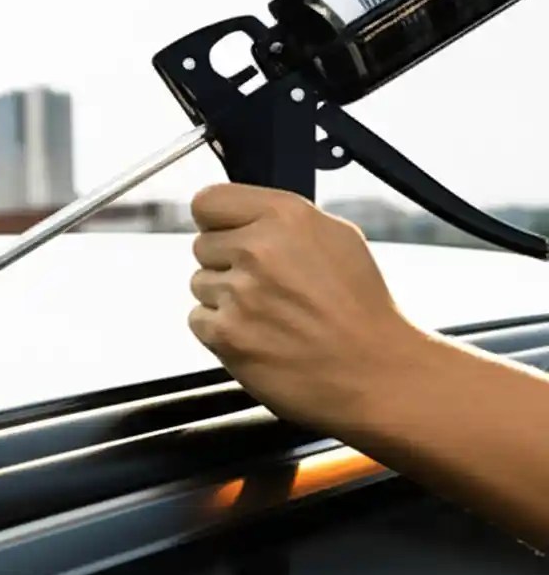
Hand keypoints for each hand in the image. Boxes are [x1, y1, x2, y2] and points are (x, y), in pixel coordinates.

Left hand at [187, 183, 430, 434]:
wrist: (376, 373)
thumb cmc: (359, 309)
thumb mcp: (335, 237)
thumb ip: (279, 219)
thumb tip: (238, 214)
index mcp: (286, 216)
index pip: (207, 201)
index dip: (217, 222)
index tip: (228, 235)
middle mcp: (258, 249)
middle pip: (202, 245)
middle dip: (226, 263)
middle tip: (267, 286)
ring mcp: (240, 293)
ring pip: (200, 284)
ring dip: (225, 299)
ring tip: (270, 314)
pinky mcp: (226, 333)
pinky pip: (198, 319)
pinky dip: (221, 330)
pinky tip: (258, 335)